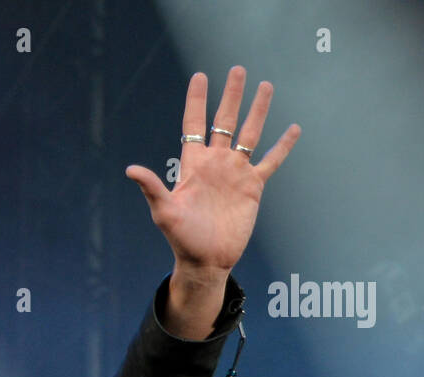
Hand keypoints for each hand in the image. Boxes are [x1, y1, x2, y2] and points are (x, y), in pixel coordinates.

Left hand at [126, 66, 300, 279]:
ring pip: (249, 134)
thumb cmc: (181, 238)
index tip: (200, 76)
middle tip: (237, 69)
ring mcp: (235, 173)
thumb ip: (152, 188)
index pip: (194, 125)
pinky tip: (293, 129)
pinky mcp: (253, 187)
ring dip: (258, 111)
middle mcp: (216, 163)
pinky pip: (270, 161)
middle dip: (231, 95)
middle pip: (225, 121)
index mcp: (193, 164)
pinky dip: (283, 146)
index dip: (197, 101)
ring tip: (266, 86)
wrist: (206, 259)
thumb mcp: (164, 212)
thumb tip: (130, 169)